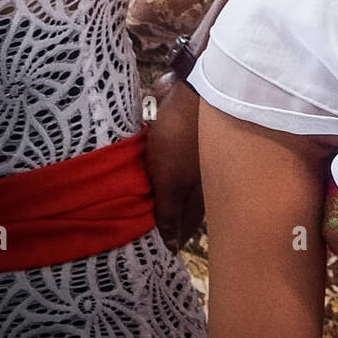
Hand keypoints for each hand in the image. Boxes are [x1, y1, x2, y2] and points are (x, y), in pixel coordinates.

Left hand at [144, 71, 203, 251]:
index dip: (176, 236)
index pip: (187, 222)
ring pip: (172, 175)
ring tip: (137, 196)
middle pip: (181, 200)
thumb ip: (169, 212)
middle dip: (166, 213)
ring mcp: (191, 150)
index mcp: (200, 190)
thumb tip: (170, 246)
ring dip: (158, 185)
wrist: (195, 86)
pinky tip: (141, 160)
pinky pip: (163, 150)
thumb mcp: (171, 181)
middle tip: (144, 227)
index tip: (164, 251)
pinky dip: (153, 159)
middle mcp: (199, 173)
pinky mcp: (179, 129)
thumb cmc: (183, 138)